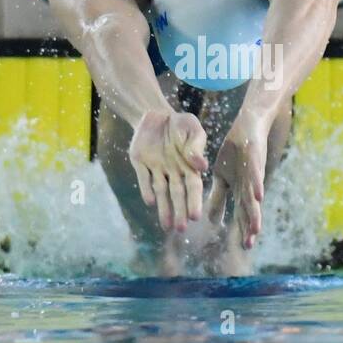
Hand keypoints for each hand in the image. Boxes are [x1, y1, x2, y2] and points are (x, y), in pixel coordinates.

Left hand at [129, 109, 207, 231]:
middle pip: (177, 195)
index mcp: (188, 166)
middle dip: (179, 212)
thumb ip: (196, 146)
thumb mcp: (192, 128)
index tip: (196, 216)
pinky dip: (146, 190)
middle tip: (181, 228)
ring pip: (160, 192)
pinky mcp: (140, 163)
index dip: (194, 202)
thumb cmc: (179, 123)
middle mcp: (173, 172)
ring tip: (166, 226)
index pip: (193, 188)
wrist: (155, 114)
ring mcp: (156, 169)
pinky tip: (150, 201)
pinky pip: (144, 179)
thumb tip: (202, 166)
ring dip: (163, 209)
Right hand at [206, 111, 268, 249]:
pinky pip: (254, 172)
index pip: (241, 213)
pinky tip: (259, 196)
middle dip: (249, 226)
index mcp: (240, 189)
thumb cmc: (237, 151)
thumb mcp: (222, 177)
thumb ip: (218, 198)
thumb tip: (212, 221)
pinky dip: (256, 184)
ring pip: (253, 194)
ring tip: (256, 227)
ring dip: (254, 211)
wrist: (249, 125)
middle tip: (249, 244)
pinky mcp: (254, 157)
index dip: (243, 229)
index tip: (244, 247)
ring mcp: (252, 171)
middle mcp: (248, 184)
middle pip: (249, 208)